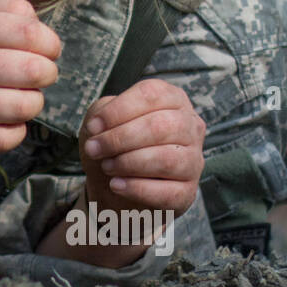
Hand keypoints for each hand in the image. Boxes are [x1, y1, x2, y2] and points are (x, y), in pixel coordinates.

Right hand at [0, 0, 60, 153]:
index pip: (29, 33)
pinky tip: (7, 120)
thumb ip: (5, 10)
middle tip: (41, 75)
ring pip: (24, 107)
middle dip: (48, 73)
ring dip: (34, 103)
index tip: (49, 50)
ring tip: (24, 97)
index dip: (51, 43)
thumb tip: (43, 27)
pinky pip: (7, 138)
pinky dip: (17, 131)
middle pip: (32, 70)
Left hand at [79, 78, 205, 219]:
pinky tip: (117, 185)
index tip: (93, 127)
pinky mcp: (188, 191)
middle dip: (119, 138)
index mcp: (172, 100)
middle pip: (160, 126)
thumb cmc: (114, 145)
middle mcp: (190, 127)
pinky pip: (168, 191)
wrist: (114, 185)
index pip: (151, 95)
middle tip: (94, 149)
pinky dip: (136, 188)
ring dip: (128, 163)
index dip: (117, 110)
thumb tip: (99, 127)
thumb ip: (102, 113)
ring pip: (166, 159)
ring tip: (106, 166)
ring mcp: (193, 160)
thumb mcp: (104, 119)